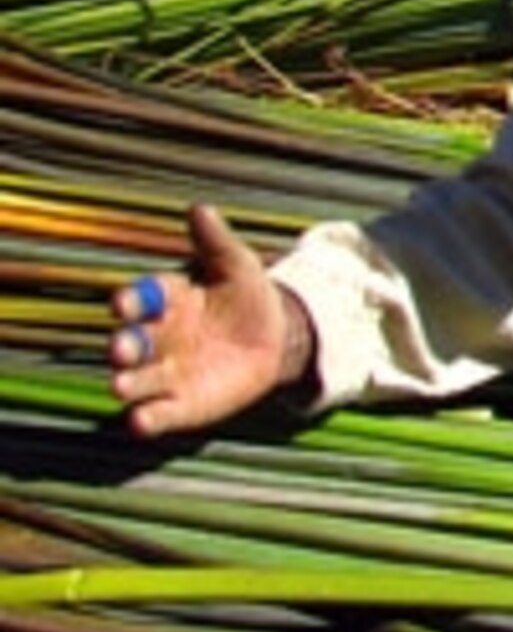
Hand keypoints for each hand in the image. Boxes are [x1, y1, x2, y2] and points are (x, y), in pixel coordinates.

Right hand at [109, 204, 305, 440]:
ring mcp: (165, 374)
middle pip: (133, 342)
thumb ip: (216, 242)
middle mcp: (157, 338)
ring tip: (120, 387)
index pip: (144, 298)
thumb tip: (200, 209)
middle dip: (125, 345)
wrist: (274, 339)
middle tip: (119, 349)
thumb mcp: (238, 265)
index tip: (123, 303)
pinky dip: (147, 419)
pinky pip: (158, 414)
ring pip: (138, 380)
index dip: (132, 300)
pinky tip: (140, 423)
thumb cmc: (246, 295)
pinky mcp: (179, 406)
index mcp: (167, 300)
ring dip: (128, 384)